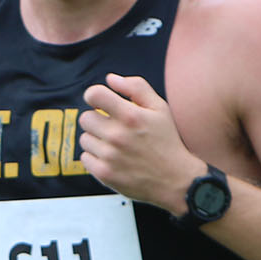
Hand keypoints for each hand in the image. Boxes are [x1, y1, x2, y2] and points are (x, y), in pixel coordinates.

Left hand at [78, 73, 201, 214]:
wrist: (175, 180)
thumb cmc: (167, 142)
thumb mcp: (160, 108)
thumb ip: (136, 87)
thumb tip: (111, 79)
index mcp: (130, 116)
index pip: (94, 94)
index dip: (94, 96)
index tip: (100, 103)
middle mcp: (117, 135)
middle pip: (85, 118)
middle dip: (96, 120)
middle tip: (111, 127)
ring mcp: (109, 156)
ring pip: (85, 138)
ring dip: (96, 139)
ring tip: (114, 145)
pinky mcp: (104, 173)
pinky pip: (85, 157)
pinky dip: (95, 157)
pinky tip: (112, 158)